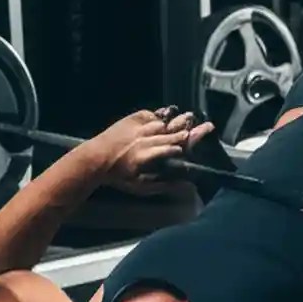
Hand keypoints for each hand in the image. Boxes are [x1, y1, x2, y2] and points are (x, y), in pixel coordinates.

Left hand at [84, 107, 215, 194]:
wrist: (95, 158)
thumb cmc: (118, 176)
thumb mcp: (140, 187)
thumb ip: (165, 185)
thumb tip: (187, 186)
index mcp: (148, 156)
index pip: (173, 148)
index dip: (188, 145)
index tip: (201, 143)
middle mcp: (145, 139)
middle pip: (172, 133)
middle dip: (189, 129)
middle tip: (207, 126)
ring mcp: (139, 127)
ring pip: (163, 121)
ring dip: (177, 120)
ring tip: (190, 117)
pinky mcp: (132, 118)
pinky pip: (151, 114)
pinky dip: (160, 115)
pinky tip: (168, 115)